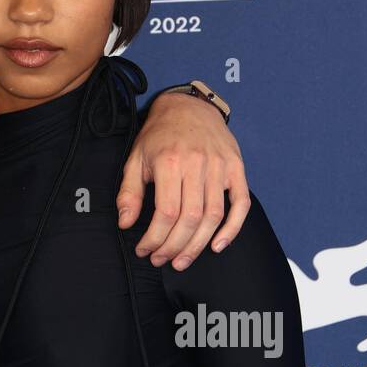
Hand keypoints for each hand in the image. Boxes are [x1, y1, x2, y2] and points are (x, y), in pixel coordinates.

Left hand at [116, 90, 249, 269]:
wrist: (189, 106)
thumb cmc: (160, 134)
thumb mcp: (136, 158)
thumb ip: (129, 192)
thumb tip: (125, 222)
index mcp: (170, 162)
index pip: (166, 213)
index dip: (155, 238)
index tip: (145, 250)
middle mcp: (198, 164)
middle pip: (190, 219)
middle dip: (174, 247)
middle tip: (162, 260)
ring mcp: (220, 166)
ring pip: (214, 216)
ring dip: (198, 245)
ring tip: (182, 260)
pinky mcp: (236, 168)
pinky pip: (241, 203)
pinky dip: (232, 228)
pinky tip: (217, 245)